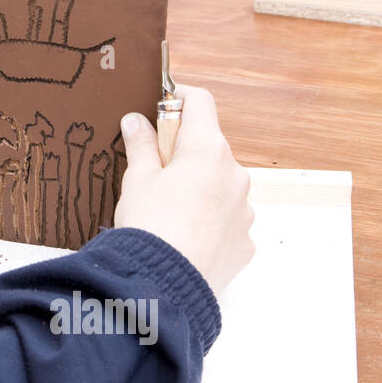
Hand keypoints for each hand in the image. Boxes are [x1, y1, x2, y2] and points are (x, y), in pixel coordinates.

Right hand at [113, 85, 254, 297]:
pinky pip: (227, 220)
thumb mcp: (136, 179)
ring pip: (221, 186)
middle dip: (184, 153)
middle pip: (210, 148)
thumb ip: (140, 144)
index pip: (200, 103)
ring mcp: (244, 209)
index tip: (162, 105)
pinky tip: (185, 236)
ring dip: (200, 188)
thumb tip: (136, 121)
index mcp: (208, 150)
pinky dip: (209, 221)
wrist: (164, 284)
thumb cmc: (149, 224)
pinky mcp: (245, 241)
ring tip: (168, 212)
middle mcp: (235, 174)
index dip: (179, 98)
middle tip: (154, 171)